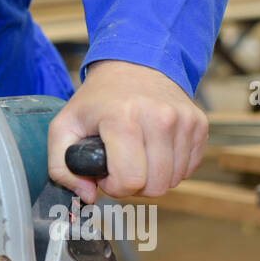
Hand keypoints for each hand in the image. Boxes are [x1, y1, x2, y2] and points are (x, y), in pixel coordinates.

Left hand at [47, 59, 206, 202]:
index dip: (114, 187)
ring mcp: (183, 120)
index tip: (106, 171)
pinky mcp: (199, 124)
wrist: (134, 64)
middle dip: (134, 185)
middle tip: (121, 164)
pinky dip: (171, 167)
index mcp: (122, 118)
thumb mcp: (64, 126)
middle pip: (156, 186)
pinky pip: (189, 168)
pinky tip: (155, 149)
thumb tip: (87, 196)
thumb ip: (61, 167)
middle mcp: (159, 117)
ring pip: (174, 181)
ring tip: (137, 155)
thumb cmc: (98, 99)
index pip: (130, 180)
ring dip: (153, 177)